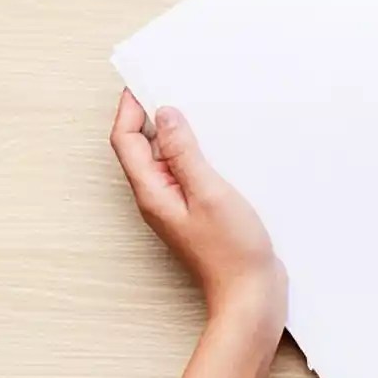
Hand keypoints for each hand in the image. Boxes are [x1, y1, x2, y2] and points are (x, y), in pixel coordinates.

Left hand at [110, 89, 285, 324]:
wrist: (250, 295)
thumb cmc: (231, 251)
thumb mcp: (209, 192)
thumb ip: (185, 153)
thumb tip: (166, 115)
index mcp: (153, 193)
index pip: (127, 141)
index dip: (130, 109)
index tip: (143, 82)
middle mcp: (158, 199)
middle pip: (141, 148)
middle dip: (150, 116)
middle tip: (168, 86)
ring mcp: (178, 207)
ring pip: (166, 160)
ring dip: (175, 134)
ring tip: (195, 109)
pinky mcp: (198, 212)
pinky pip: (187, 174)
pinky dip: (194, 154)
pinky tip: (217, 147)